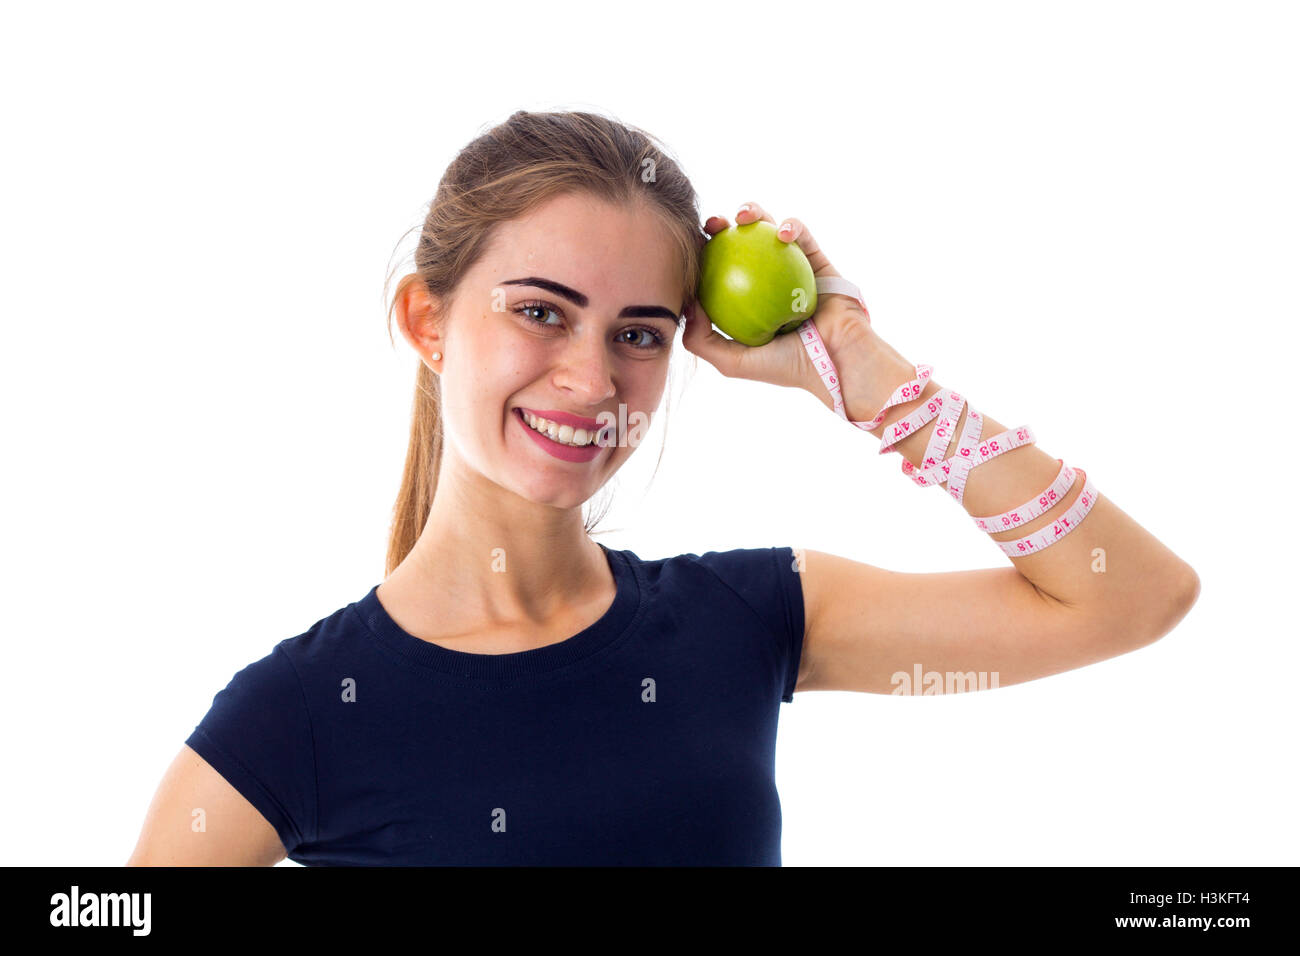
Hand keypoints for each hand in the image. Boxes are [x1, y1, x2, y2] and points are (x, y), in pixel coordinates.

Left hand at [682, 202, 873, 402]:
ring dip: (754, 212)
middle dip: (720, 224)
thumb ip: (702, 341)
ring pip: (767, 228)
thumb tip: (686, 304)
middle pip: (738, 242)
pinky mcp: (815, 257)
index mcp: (745, 300)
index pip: (717, 269)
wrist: (839, 360)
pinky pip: (801, 233)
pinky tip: (781, 233)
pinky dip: (791, 227)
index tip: (691, 247)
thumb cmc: (788, 366)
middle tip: (711, 224)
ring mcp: (790, 266)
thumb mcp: (734, 362)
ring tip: (744, 216)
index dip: (702, 254)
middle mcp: (765, 280)